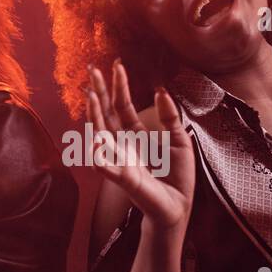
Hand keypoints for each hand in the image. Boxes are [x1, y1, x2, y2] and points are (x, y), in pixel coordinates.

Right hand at [86, 59, 194, 232]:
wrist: (178, 206)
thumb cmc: (177, 177)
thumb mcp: (180, 140)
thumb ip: (170, 116)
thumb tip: (160, 90)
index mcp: (137, 135)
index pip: (123, 106)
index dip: (119, 86)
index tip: (116, 65)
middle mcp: (124, 145)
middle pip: (107, 114)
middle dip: (99, 92)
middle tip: (92, 69)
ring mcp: (120, 160)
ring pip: (102, 133)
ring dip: (95, 114)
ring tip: (91, 94)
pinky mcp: (124, 179)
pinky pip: (107, 166)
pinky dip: (100, 155)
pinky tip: (96, 140)